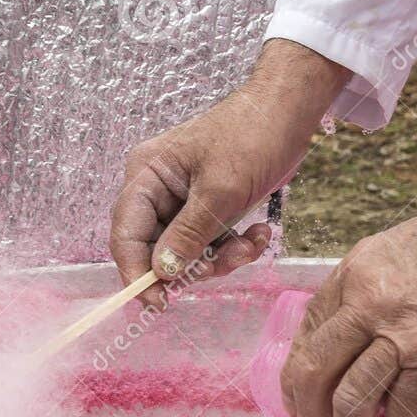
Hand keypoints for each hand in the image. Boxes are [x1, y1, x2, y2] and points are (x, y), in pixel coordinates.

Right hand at [110, 40, 349, 307]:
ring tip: (252, 243)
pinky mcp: (209, 209)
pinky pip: (212, 244)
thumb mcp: (220, 192)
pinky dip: (236, 247)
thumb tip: (162, 273)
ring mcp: (184, 201)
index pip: (126, 234)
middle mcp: (157, 190)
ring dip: (222, 258)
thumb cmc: (252, 137)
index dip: (137, 273)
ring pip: (189, 253)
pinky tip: (261, 233)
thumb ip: (188, 235)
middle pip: (158, 250)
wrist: (290, 113)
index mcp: (146, 176)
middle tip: (227, 263)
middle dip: (194, 265)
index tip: (159, 303)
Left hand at [280, 162, 416, 416]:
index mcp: (353, 274)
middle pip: (313, 373)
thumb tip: (362, 346)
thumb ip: (373, 295)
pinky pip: (407, 409)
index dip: (299, 379)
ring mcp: (398, 330)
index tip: (307, 402)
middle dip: (312, 415)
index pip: (306, 336)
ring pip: (350, 402)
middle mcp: (365, 302)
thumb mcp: (400, 251)